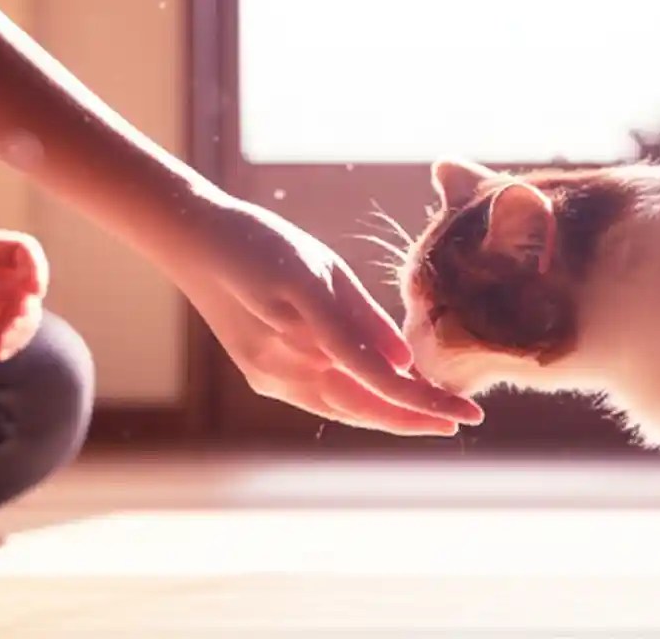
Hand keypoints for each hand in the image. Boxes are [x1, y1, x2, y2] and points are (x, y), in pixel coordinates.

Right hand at [181, 196, 482, 435]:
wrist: (194, 241)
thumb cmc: (265, 242)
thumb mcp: (323, 268)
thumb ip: (362, 318)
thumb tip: (404, 362)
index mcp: (306, 323)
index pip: (378, 379)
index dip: (424, 401)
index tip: (465, 412)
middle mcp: (285, 361)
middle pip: (363, 406)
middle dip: (414, 417)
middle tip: (461, 419)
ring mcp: (268, 374)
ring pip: (342, 408)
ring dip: (388, 414)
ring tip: (432, 411)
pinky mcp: (260, 375)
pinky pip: (319, 398)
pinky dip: (357, 400)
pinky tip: (383, 396)